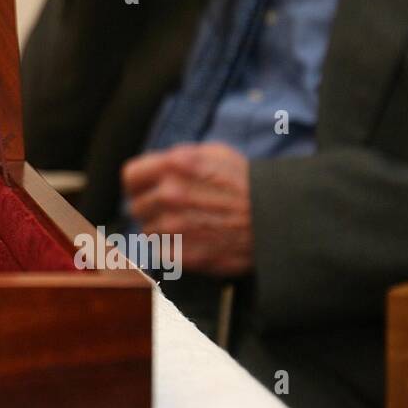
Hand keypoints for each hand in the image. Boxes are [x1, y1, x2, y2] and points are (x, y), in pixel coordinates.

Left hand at [121, 142, 252, 276]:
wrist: (277, 219)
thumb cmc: (247, 183)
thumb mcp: (214, 153)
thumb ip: (177, 157)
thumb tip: (153, 167)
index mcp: (174, 165)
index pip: (130, 176)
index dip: (138, 184)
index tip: (144, 190)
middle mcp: (170, 194)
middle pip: (137, 206)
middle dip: (152, 207)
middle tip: (176, 210)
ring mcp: (175, 226)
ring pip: (149, 230)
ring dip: (163, 229)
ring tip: (191, 225)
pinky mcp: (183, 254)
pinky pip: (162, 252)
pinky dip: (174, 249)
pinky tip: (196, 240)